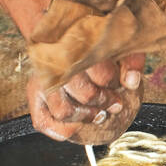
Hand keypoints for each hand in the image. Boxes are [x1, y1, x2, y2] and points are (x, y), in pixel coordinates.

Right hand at [28, 53, 144, 143]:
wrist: (57, 35)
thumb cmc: (89, 43)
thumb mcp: (115, 45)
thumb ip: (130, 60)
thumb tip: (132, 82)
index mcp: (77, 49)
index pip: (102, 74)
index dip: (114, 84)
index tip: (120, 84)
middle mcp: (55, 66)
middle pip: (86, 94)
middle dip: (104, 102)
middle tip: (114, 102)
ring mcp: (41, 82)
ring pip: (64, 112)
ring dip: (86, 116)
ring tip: (98, 114)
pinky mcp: (33, 96)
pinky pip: (43, 123)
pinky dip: (62, 130)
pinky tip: (77, 125)